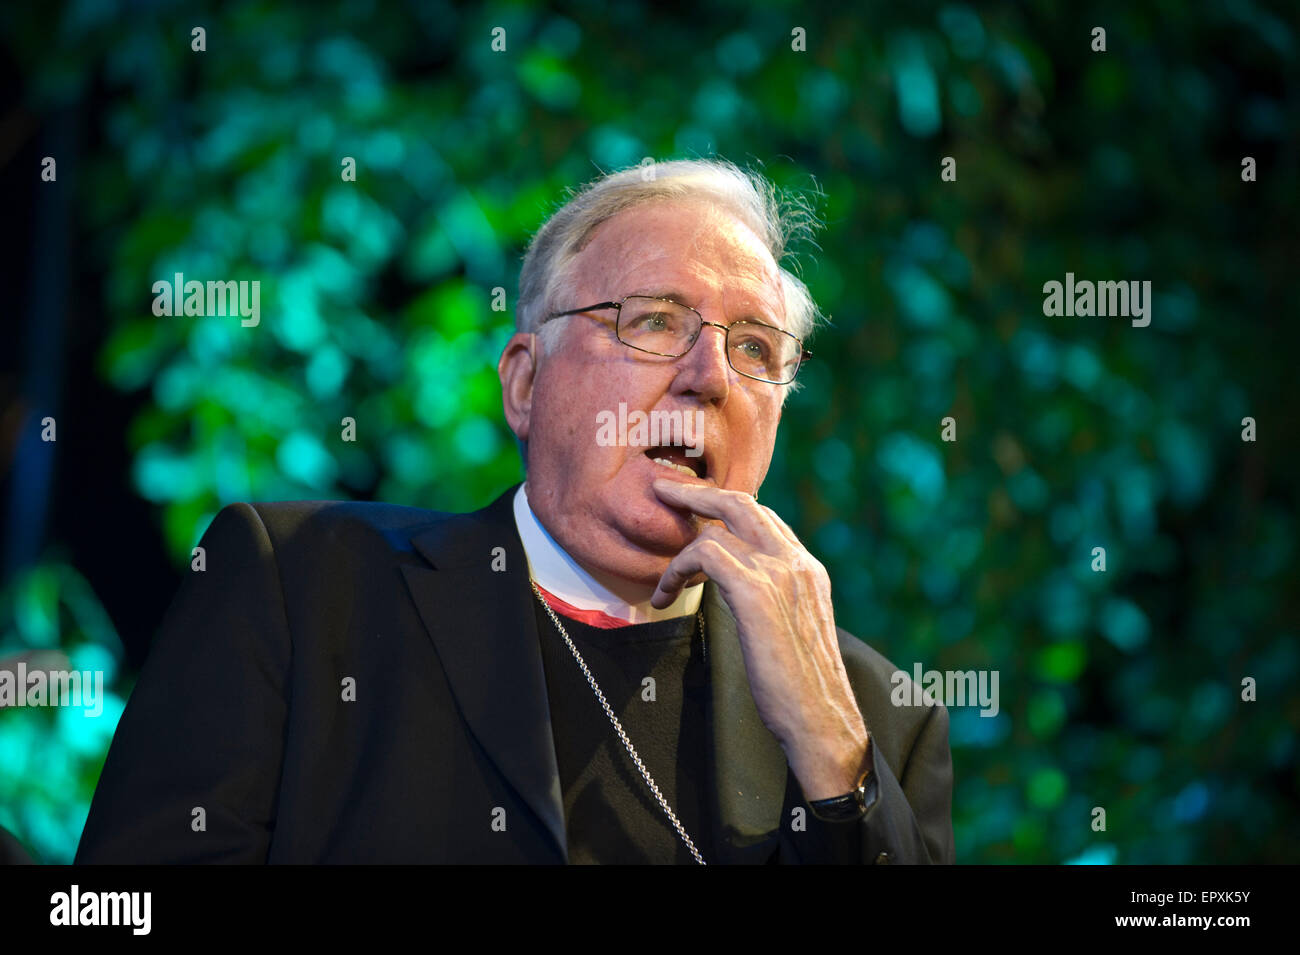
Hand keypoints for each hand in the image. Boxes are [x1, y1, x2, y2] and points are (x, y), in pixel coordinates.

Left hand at [650, 479, 869, 799]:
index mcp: (809, 571)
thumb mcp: (793, 632)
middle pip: (742, 502)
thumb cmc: (803, 691)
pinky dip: (677, 568)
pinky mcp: (757, 593)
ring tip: (663, 578)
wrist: (822, 723)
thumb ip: (774, 603)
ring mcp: (780, 574)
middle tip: (664, 491)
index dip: (725, 510)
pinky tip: (665, 595)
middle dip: (697, 493)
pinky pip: (706, 553)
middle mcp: (798, 563)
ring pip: (718, 525)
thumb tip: (741, 597)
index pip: (763, 518)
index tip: (695, 514)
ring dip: (679, 547)